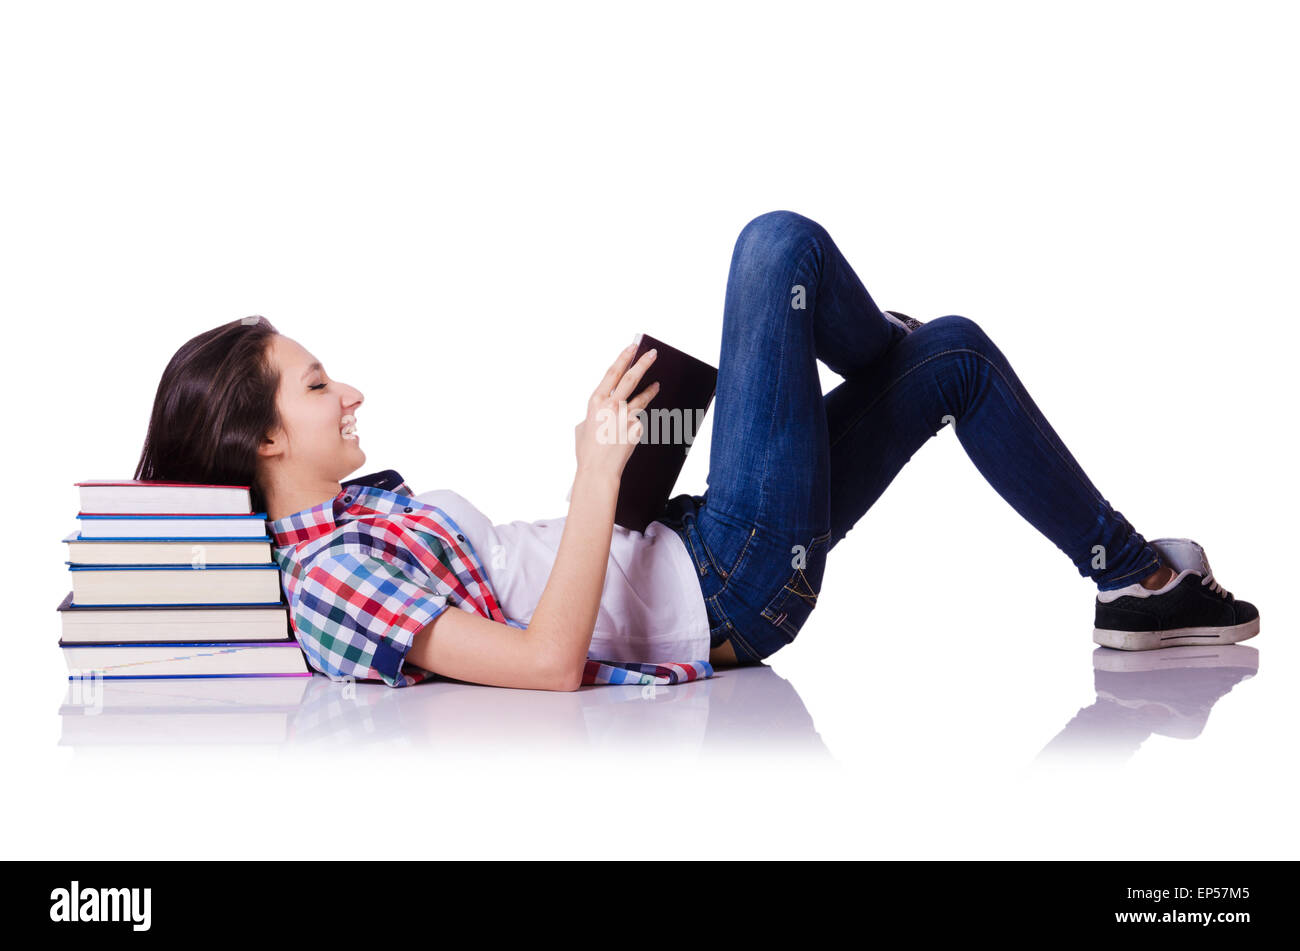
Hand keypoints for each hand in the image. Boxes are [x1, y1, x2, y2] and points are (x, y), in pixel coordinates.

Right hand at [573, 343, 659, 481]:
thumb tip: (601, 410)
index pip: (613, 372)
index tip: (633, 347)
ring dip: (651, 389)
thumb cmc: (588, 451)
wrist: (599, 470)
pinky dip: (638, 420)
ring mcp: (626, 416)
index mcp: (596, 401)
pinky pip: (639, 420)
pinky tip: (634, 426)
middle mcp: (612, 405)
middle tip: (653, 353)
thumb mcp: (583, 427)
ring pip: (642, 397)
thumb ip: (593, 413)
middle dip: (643, 363)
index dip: (624, 357)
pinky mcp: (637, 428)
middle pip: (631, 377)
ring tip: (657, 384)